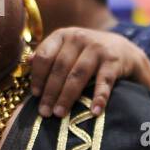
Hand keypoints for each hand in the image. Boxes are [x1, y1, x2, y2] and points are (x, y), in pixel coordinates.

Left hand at [28, 26, 147, 118]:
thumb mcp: (67, 47)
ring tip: (60, 114)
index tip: (35, 95)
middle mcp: (79, 38)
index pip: (45, 55)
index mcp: (63, 35)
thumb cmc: (87, 52)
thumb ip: (50, 53)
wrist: (122, 49)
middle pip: (60, 68)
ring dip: (67, 96)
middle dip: (50, 92)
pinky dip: (99, 97)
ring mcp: (98, 49)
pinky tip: (94, 111)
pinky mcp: (114, 61)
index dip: (38, 76)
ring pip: (78, 75)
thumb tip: (27, 62)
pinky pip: (104, 82)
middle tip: (44, 112)